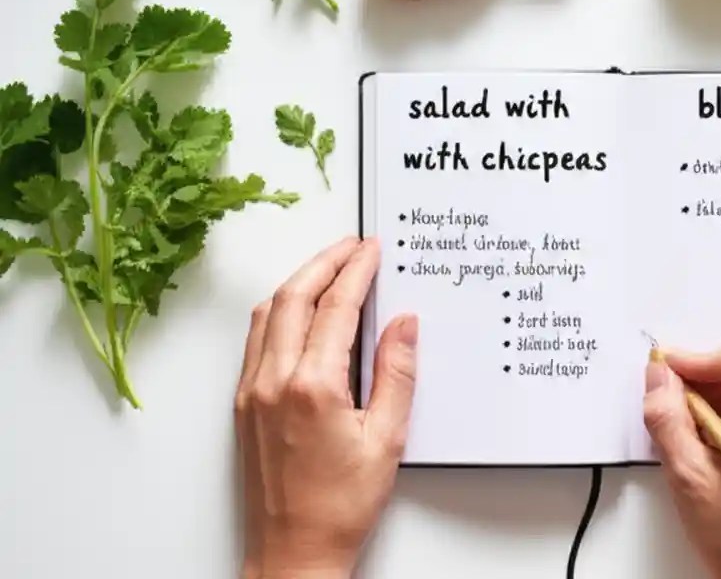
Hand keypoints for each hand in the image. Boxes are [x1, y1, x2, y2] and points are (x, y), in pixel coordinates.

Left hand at [235, 236, 418, 577]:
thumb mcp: (387, 439)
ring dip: (298, 282)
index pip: (335, 306)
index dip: (357, 270)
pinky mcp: (244, 405)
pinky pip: (257, 340)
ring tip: (327, 268)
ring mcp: (252, 391)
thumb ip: (396, 374)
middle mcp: (273, 381)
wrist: (294, 551)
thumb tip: (403, 325)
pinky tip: (298, 311)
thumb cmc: (339, 507)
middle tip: (352, 246)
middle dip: (325, 262)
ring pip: (268, 314)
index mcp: (312, 386)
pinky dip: (279, 311)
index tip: (372, 250)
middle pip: (294, 297)